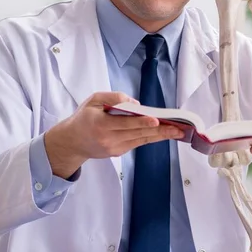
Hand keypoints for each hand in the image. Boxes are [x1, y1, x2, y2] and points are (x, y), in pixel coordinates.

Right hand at [44, 91, 183, 178]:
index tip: (156, 120)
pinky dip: (151, 138)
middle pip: (138, 134)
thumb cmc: (84, 117)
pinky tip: (164, 133)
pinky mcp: (118, 152)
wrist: (72, 142)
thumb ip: (114, 98)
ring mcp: (114, 148)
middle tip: (178, 128)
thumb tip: (135, 104)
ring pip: (141, 140)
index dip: (142, 122)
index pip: (125, 123)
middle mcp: (108, 139)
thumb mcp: (93, 100)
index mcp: (101, 124)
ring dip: (160, 136)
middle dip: (160, 130)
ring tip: (177, 132)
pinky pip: (137, 143)